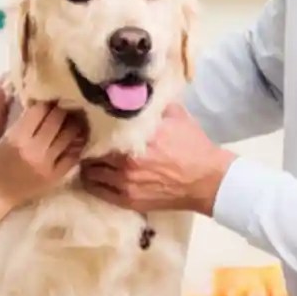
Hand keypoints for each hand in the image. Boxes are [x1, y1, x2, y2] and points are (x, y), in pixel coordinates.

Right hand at [0, 102, 85, 206]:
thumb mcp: (2, 134)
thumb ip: (15, 113)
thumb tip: (20, 87)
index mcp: (17, 136)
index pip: (40, 109)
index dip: (48, 100)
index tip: (53, 95)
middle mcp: (34, 149)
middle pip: (58, 119)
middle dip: (64, 108)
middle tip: (69, 102)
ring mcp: (47, 164)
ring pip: (69, 135)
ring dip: (74, 123)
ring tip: (76, 116)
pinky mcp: (56, 176)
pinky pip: (73, 155)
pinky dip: (78, 143)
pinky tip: (78, 136)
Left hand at [80, 103, 235, 214]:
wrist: (208, 180)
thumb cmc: (193, 146)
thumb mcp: (176, 116)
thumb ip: (152, 106)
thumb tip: (135, 95)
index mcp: (137, 137)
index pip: (99, 131)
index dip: (93, 129)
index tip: (90, 126)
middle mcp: (127, 161)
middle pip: (91, 152)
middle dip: (89, 147)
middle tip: (88, 143)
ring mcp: (126, 183)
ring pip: (91, 173)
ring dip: (89, 165)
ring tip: (91, 160)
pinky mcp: (128, 200)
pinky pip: (98, 191)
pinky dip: (92, 182)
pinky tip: (94, 176)